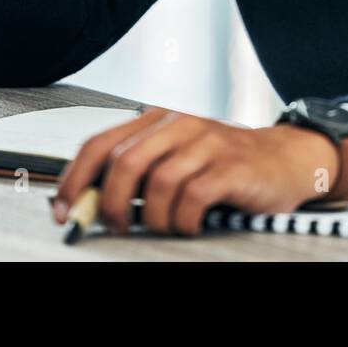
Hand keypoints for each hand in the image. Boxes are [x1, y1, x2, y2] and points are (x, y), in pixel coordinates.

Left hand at [52, 107, 347, 236]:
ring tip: (166, 226)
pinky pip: (193, 197)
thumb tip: (87, 203)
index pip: (100, 143)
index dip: (74, 178)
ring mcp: (207, 142)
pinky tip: (191, 224)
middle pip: (125, 162)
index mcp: (157, 120)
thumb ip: (136, 172)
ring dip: (154, 217)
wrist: (284, 158)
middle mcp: (179, 124)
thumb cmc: (222, 163)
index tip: (63, 209)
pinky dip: (185, 220)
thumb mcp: (175, 158)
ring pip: (158, 182)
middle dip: (111, 203)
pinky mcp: (231, 166)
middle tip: (118, 227)